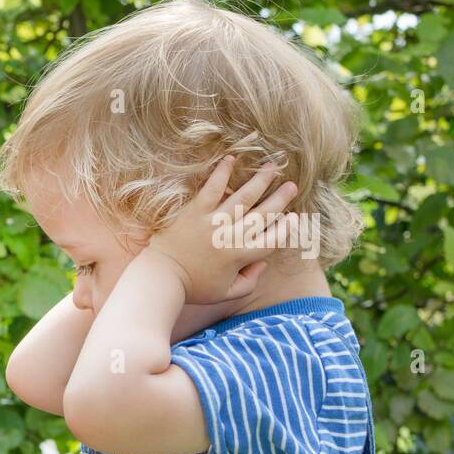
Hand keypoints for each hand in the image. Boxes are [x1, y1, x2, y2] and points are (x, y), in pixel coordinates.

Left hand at [143, 155, 299, 304]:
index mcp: (240, 257)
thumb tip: (263, 263)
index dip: (285, 229)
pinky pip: (212, 188)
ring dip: (260, 181)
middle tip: (292, 186)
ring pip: (244, 197)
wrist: (160, 278)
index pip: (271, 240)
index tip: (294, 217)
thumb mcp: (224, 294)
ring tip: (273, 168)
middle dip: (280, 200)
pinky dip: (222, 173)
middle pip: (263, 215)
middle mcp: (231, 237)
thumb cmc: (191, 288)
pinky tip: (231, 159)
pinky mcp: (194, 211)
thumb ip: (248, 283)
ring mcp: (213, 222)